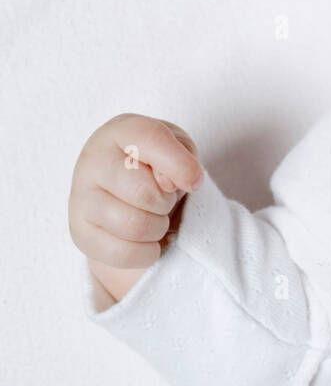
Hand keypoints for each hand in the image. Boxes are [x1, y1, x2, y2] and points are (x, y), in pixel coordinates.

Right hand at [69, 113, 204, 270]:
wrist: (121, 189)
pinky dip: (147, 251)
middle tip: (164, 198)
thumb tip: (167, 184)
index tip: (194, 180)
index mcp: (120, 131)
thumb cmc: (154, 163)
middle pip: (144, 193)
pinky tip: (146, 238)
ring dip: (158, 227)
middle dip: (166, 201)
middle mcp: (93, 161)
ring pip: (135, 226)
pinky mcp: (80, 232)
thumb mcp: (177, 148)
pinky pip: (124, 253)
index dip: (181, 164)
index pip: (152, 139)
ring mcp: (80, 198)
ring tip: (155, 216)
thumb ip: (182, 157)